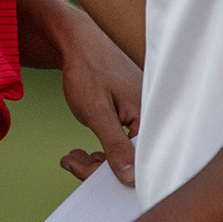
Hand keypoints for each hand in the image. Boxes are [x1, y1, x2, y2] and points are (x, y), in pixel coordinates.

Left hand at [51, 8, 140, 185]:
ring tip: (71, 157)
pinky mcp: (131, 114)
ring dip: (97, 159)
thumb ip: (115, 145)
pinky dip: (101, 147)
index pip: (138, 161)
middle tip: (71, 162)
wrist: (78, 42)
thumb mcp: (97, 112)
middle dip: (98, 167)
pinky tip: (81, 151)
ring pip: (123, 152)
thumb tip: (131, 179)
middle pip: (131, 159)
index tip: (80, 170)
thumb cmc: (89, 69)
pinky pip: (120, 140)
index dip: (109, 173)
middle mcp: (151, 117)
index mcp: (150, 116)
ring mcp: (141, 115)